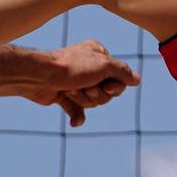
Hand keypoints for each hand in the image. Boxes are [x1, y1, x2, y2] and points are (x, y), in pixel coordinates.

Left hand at [24, 39, 138, 127]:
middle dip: (96, 94)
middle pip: (107, 92)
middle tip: (86, 87)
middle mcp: (89, 66)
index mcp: (99, 54)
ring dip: (82, 99)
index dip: (114, 86)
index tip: (106, 86)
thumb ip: (123, 72)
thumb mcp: (104, 65)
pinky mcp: (64, 94)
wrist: (40, 76)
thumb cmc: (72, 66)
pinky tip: (74, 121)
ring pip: (92, 101)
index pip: (118, 77)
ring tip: (70, 91)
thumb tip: (137, 79)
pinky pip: (77, 109)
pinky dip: (76, 114)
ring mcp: (76, 81)